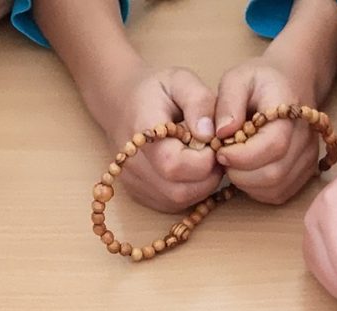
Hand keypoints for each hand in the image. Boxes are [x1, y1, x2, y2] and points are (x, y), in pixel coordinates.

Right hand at [96, 65, 220, 212]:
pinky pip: (173, 204)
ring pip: (178, 201)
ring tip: (202, 157)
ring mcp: (133, 183)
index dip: (205, 159)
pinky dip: (190, 191)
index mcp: (140, 131)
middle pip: (179, 190)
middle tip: (212, 151)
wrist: (122, 103)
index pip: (174, 164)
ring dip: (202, 184)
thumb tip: (210, 134)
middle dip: (208, 174)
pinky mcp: (139, 195)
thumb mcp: (181, 80)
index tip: (214, 141)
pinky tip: (190, 169)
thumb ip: (199, 102)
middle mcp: (131, 164)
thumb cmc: (156, 91)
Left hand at [212, 57, 321, 204]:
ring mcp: (309, 157)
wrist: (293, 82)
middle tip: (223, 158)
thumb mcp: (238, 78)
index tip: (219, 150)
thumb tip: (221, 132)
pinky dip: (257, 189)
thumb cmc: (262, 80)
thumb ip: (227, 102)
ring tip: (234, 163)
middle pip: (274, 173)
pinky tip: (247, 171)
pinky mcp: (306, 172)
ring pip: (276, 188)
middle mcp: (306, 137)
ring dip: (246, 183)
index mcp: (290, 111)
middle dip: (239, 173)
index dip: (242, 156)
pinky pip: (279, 194)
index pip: (273, 145)